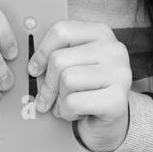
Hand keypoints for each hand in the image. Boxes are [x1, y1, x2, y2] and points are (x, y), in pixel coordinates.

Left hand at [29, 20, 130, 151]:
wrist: (113, 121)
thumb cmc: (89, 89)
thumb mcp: (75, 64)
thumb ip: (57, 55)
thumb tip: (33, 65)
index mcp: (101, 33)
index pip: (61, 31)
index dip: (41, 52)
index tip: (35, 68)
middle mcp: (114, 50)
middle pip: (59, 59)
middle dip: (48, 84)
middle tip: (47, 96)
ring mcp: (119, 74)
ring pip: (66, 80)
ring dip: (60, 99)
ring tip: (68, 103)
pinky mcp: (117, 100)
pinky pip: (73, 102)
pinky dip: (67, 112)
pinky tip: (78, 112)